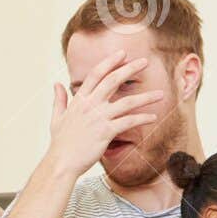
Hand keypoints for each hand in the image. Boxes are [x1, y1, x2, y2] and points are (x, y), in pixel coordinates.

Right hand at [44, 51, 164, 178]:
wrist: (61, 163)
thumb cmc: (60, 143)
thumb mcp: (56, 118)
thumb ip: (59, 99)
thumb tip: (56, 84)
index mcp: (79, 100)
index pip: (96, 74)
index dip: (110, 62)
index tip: (122, 54)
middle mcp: (90, 105)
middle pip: (113, 80)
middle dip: (130, 68)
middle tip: (144, 61)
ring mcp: (99, 118)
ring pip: (127, 102)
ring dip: (146, 97)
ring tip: (160, 94)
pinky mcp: (106, 132)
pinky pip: (129, 122)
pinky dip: (142, 119)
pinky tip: (153, 118)